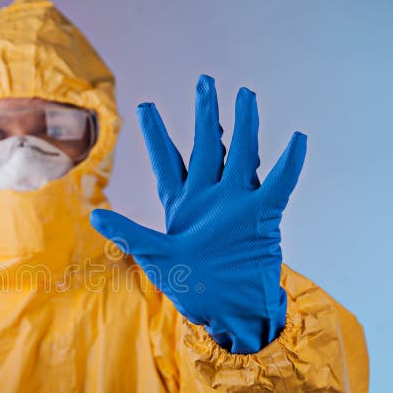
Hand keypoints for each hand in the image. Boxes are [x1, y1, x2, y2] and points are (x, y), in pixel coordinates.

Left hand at [90, 75, 305, 352]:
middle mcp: (208, 197)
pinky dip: (288, 162)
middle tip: (204, 81)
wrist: (229, 311)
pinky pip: (279, 183)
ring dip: (244, 125)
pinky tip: (297, 138)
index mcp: (180, 204)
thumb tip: (95, 216)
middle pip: (207, 146)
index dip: (155, 134)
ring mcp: (236, 203)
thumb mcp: (155, 258)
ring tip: (245, 94)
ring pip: (241, 154)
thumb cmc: (192, 288)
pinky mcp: (262, 216)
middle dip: (205, 114)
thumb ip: (130, 233)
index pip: (166, 160)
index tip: (145, 106)